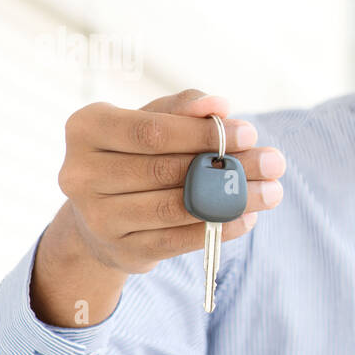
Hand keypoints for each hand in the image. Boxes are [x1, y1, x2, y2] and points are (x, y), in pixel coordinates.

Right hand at [55, 89, 284, 274]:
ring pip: (176, 207)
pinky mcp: (122, 250)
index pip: (151, 131)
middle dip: (228, 165)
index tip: (250, 132)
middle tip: (274, 162)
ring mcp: (97, 217)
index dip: (203, 133)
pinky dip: (218, 228)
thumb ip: (183, 107)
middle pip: (167, 170)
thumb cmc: (135, 154)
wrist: (103, 214)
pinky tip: (247, 217)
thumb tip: (218, 105)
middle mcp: (80, 174)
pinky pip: (178, 239)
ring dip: (232, 200)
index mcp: (86, 128)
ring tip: (272, 192)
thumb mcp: (152, 120)